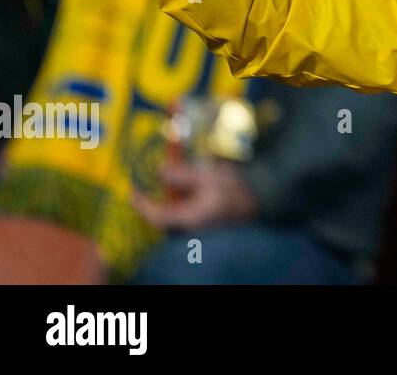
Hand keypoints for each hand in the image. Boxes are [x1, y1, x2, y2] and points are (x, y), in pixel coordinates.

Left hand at [132, 159, 257, 229]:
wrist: (264, 198)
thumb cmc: (236, 189)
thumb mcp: (207, 176)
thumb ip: (182, 174)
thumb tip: (159, 171)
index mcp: (188, 218)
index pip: (156, 216)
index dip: (141, 203)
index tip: (132, 189)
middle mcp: (190, 224)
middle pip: (164, 214)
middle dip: (154, 198)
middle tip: (146, 181)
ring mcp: (199, 222)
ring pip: (175, 211)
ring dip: (169, 195)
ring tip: (165, 177)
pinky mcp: (206, 216)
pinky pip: (186, 209)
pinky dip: (181, 196)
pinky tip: (185, 183)